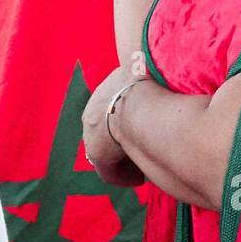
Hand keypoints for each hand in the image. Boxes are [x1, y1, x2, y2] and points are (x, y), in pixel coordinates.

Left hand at [82, 68, 146, 187]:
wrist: (134, 101)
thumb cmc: (144, 82)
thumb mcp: (141, 69)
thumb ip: (143, 69)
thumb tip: (150, 64)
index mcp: (100, 96)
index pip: (109, 111)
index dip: (125, 122)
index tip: (142, 128)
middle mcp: (90, 116)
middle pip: (105, 134)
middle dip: (121, 143)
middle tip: (141, 151)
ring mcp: (92, 137)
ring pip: (108, 154)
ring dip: (123, 162)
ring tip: (141, 168)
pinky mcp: (98, 157)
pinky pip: (111, 173)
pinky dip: (124, 176)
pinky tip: (138, 178)